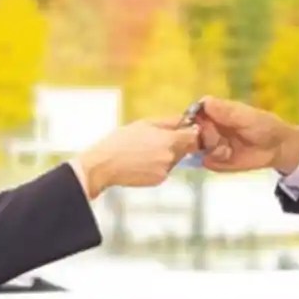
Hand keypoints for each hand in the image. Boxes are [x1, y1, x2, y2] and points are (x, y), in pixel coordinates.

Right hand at [74, 119, 199, 198]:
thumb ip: (167, 121)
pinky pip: (165, 169)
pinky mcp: (159, 180)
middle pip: (185, 148)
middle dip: (177, 143)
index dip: (190, 132)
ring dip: (167, 154)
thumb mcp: (144, 124)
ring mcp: (165, 170)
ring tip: (146, 151)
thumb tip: (183, 119)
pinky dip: (159, 165)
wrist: (106, 165)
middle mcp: (170, 156)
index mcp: (168, 140)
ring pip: (175, 159)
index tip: (185, 129)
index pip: (192, 136)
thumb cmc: (121, 141)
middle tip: (158, 140)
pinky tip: (143, 161)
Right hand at [195, 96, 298, 174]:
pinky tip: (228, 157)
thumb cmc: (263, 125)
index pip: (193, 113)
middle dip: (204, 137)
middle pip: (191, 133)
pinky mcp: (214, 160)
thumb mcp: (247, 116)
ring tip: (227, 150)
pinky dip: (216, 162)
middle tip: (218, 140)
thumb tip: (204, 102)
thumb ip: (226, 111)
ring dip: (211, 150)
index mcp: (213, 112)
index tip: (199, 126)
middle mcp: (207, 127)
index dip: (192, 120)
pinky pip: (206, 162)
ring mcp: (209, 145)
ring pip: (197, 149)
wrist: (277, 148)